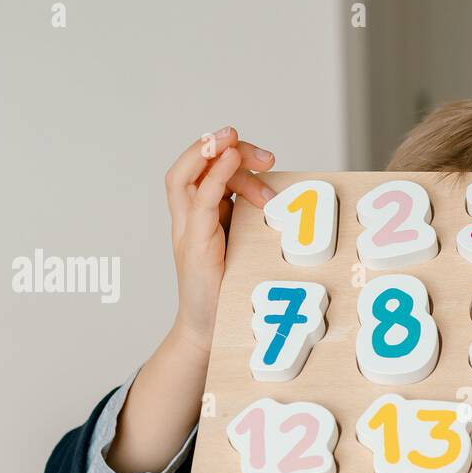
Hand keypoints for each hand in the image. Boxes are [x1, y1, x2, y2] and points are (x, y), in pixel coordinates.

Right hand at [164, 126, 274, 352]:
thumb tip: (285, 198)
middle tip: (265, 156)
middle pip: (194, 166)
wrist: (210, 330)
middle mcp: (189, 219)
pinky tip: (230, 159)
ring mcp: (188, 231)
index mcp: (201, 217)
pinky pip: (200, 200)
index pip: (203, 170)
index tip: (262, 156)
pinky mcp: (195, 245)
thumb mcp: (245, 246)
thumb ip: (253, 220)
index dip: (226, 153)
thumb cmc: (228, 290)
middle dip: (226, 149)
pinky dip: (214, 175)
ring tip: (236, 143)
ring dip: (212, 152)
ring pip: (186, 176)